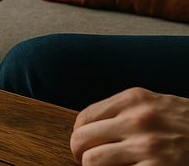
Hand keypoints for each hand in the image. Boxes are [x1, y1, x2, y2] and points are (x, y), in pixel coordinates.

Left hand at [71, 87, 188, 164]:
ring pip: (92, 161)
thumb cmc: (188, 125)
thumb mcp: (158, 105)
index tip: (86, 146)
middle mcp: (137, 119)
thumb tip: (90, 129)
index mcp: (134, 99)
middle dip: (82, 154)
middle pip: (82, 139)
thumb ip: (126, 112)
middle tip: (90, 163)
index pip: (84, 118)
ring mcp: (147, 146)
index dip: (81, 136)